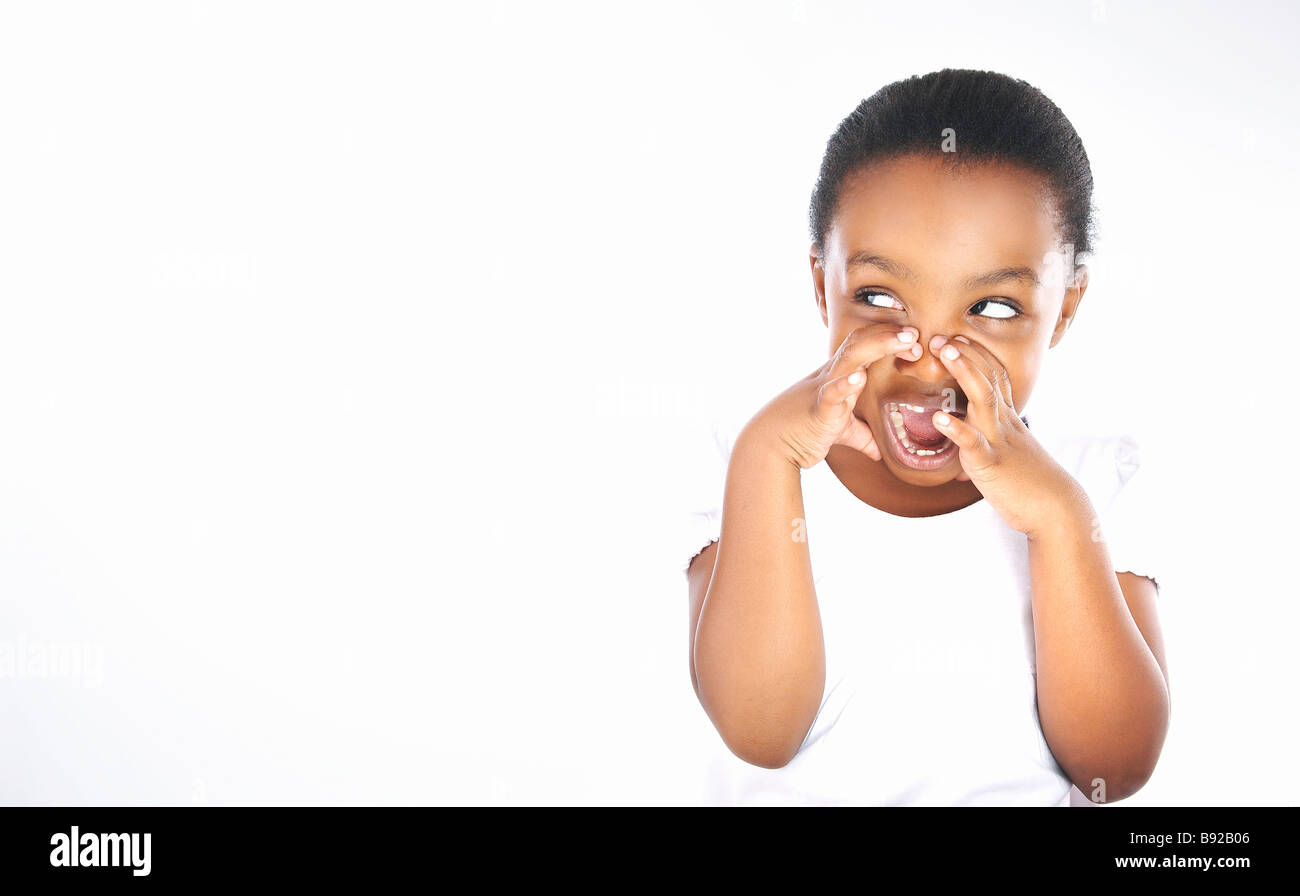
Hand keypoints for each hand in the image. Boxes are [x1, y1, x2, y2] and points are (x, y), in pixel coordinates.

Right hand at [747, 324, 921, 469]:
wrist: (769, 445)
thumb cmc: (802, 434)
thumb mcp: (839, 432)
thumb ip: (862, 436)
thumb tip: (879, 452)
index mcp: (839, 376)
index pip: (865, 346)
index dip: (889, 339)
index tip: (914, 344)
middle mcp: (832, 375)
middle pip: (860, 342)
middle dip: (889, 335)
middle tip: (915, 333)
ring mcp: (824, 389)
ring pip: (851, 358)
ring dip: (879, 346)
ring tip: (904, 341)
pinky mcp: (817, 410)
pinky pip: (832, 393)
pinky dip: (845, 384)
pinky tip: (860, 378)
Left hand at [927, 334, 1085, 535]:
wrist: (1056, 509)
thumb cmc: (1031, 484)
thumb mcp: (1011, 453)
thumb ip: (991, 439)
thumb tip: (970, 436)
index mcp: (1007, 421)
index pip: (994, 379)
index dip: (976, 356)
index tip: (957, 338)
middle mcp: (1004, 424)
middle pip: (987, 379)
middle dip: (965, 355)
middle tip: (941, 336)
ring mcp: (999, 441)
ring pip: (983, 400)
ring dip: (964, 373)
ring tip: (945, 353)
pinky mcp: (991, 464)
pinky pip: (973, 444)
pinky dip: (956, 430)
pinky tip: (940, 418)